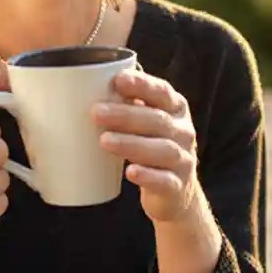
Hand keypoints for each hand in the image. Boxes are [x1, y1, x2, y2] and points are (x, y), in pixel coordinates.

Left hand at [94, 69, 200, 223]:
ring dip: (132, 144)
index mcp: (176, 109)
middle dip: (126, 115)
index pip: (162, 92)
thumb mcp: (146, 124)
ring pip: (162, 149)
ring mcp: (183, 160)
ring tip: (104, 141)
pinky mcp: (177, 187)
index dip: (143, 84)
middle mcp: (184, 132)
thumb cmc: (151, 147)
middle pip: (158, 120)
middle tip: (96, 112)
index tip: (119, 79)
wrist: (174, 193)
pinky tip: (130, 172)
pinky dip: (148, 176)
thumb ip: (128, 106)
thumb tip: (87, 88)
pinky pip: (165, 180)